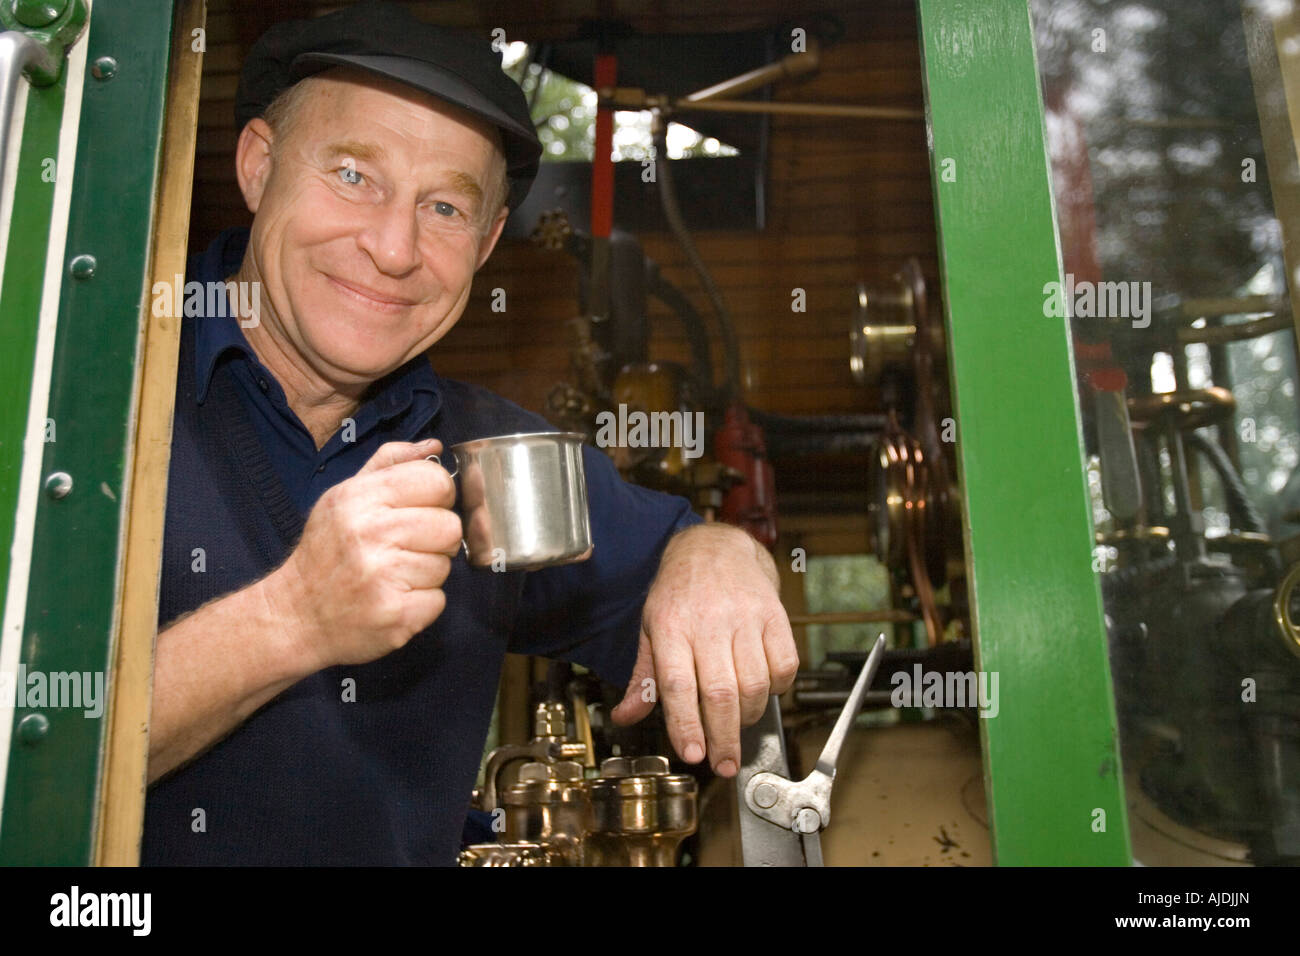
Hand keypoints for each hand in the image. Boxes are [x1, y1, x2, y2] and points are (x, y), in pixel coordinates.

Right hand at [270, 438, 460, 671]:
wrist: (295, 615)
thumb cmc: (326, 551)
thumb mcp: (346, 495)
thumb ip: (390, 464)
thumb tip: (434, 446)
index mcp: (360, 498)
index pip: (437, 481)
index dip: (438, 496)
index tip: (423, 508)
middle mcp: (371, 534)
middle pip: (450, 526)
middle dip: (436, 538)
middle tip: (406, 548)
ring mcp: (383, 577)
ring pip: (445, 565)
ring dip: (427, 573)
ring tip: (394, 575)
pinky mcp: (396, 614)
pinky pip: (439, 600)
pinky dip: (422, 604)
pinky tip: (393, 598)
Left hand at [610, 523, 798, 776]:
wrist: (715, 548)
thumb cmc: (680, 592)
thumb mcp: (650, 628)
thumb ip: (643, 677)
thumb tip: (626, 716)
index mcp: (671, 626)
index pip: (678, 684)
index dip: (686, 724)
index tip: (693, 754)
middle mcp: (709, 621)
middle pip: (720, 692)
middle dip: (723, 737)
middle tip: (724, 763)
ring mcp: (745, 617)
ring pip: (754, 684)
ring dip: (748, 717)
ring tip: (737, 724)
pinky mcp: (774, 615)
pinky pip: (784, 665)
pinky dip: (776, 688)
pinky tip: (762, 691)